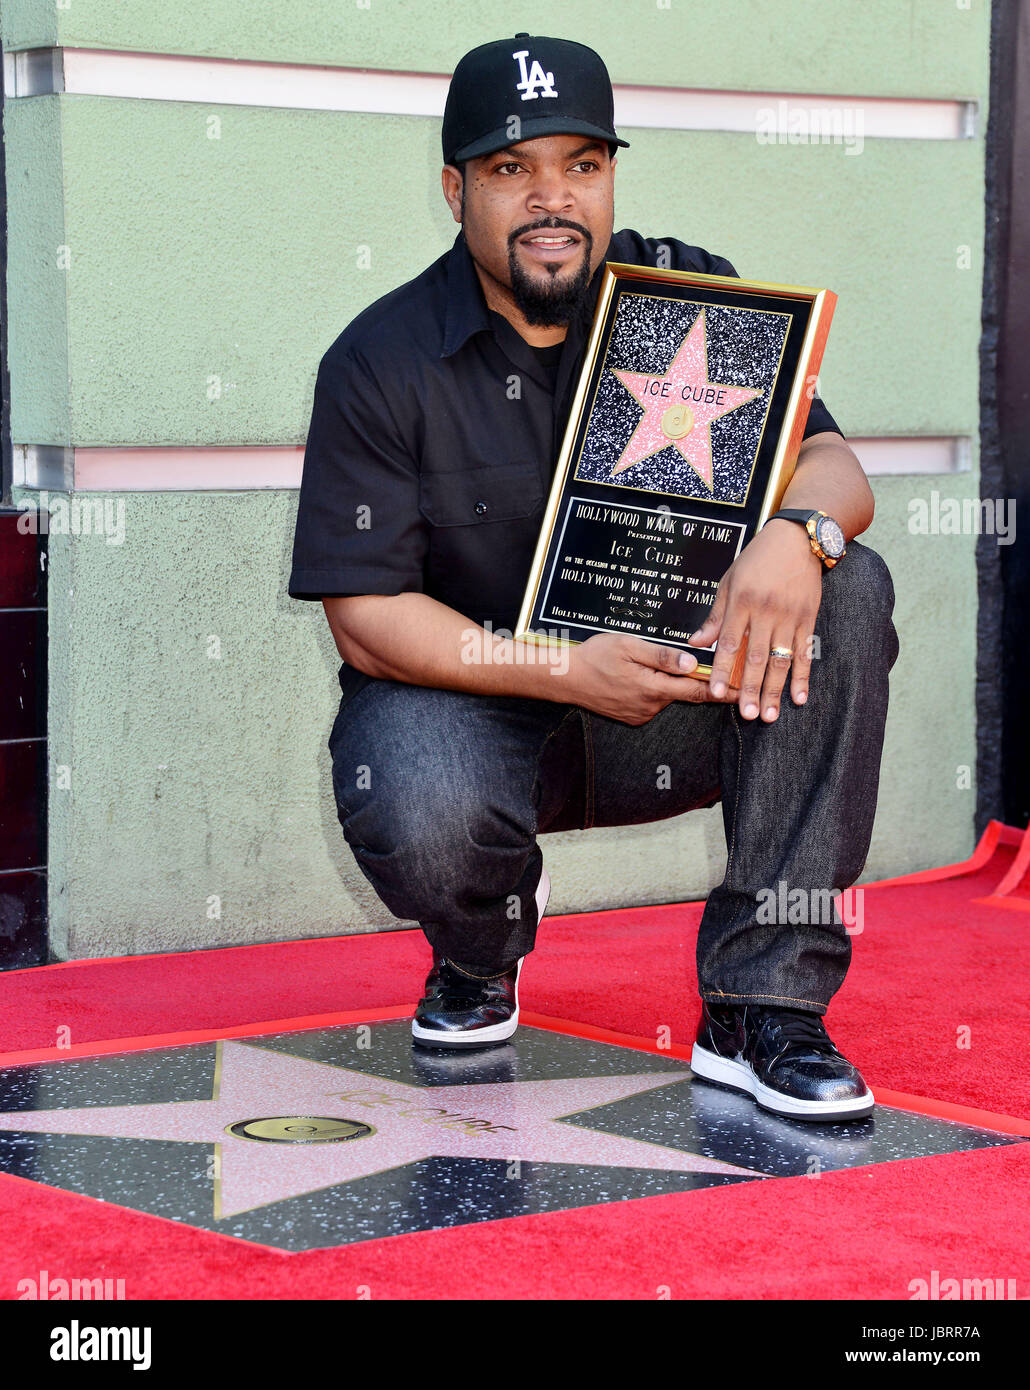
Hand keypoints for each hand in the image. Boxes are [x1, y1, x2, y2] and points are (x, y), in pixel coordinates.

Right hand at [566, 632, 738, 724]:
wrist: (566, 679)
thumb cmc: (596, 657)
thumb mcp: (629, 646)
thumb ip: (662, 656)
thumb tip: (691, 663)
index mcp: (653, 687)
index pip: (697, 690)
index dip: (722, 690)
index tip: (742, 691)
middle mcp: (650, 705)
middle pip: (685, 693)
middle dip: (701, 685)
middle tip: (719, 673)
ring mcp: (641, 713)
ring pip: (668, 696)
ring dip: (672, 684)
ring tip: (656, 667)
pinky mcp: (632, 716)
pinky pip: (653, 702)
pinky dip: (656, 691)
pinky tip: (641, 677)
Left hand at [687, 520, 822, 721]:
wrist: (797, 539)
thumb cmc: (757, 559)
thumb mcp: (729, 581)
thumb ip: (715, 616)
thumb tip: (695, 643)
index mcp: (741, 602)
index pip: (729, 643)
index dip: (724, 670)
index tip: (718, 693)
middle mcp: (766, 611)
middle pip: (757, 657)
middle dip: (751, 689)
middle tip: (748, 715)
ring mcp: (789, 616)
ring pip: (781, 660)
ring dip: (775, 690)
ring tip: (769, 715)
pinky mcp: (808, 618)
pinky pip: (805, 652)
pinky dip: (802, 676)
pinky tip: (799, 697)